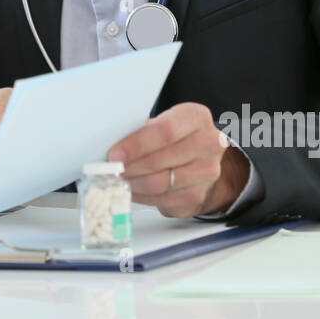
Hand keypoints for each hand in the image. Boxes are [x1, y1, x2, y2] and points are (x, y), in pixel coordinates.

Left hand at [107, 102, 248, 216]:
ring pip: (159, 184)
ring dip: (132, 183)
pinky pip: (162, 200)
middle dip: (129, 166)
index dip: (136, 145)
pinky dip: (141, 197)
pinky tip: (132, 190)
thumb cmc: (176, 138)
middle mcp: (208, 145)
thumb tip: (114, 148)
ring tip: (118, 179)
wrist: (201, 160)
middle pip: (159, 160)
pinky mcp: (198, 197)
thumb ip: (142, 130)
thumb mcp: (163, 121)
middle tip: (110, 169)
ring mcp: (206, 173)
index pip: (164, 132)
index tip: (115, 154)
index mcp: (196, 118)